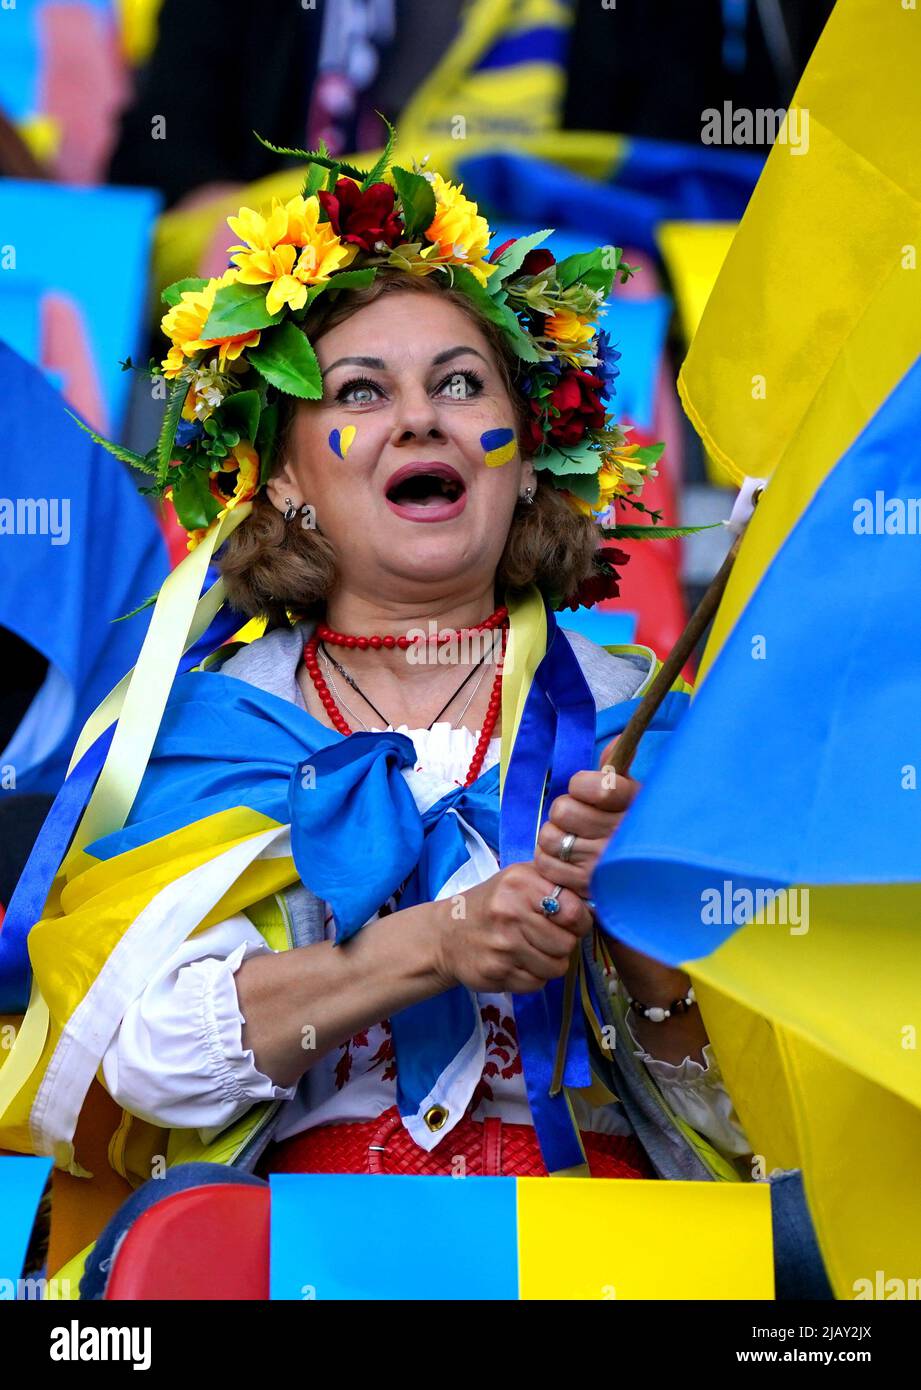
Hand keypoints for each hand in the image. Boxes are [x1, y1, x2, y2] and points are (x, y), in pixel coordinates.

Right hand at [433, 862, 593, 994]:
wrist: (446, 933)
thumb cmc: (493, 903)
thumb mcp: (519, 879)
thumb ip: (554, 883)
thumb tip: (596, 901)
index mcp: (520, 883)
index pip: (574, 911)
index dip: (578, 920)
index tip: (569, 921)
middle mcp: (510, 912)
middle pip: (567, 943)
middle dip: (562, 944)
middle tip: (545, 937)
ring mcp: (502, 946)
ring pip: (555, 967)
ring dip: (549, 963)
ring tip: (531, 950)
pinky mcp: (495, 973)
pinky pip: (536, 984)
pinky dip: (532, 977)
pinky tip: (517, 963)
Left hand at [534, 737, 640, 898]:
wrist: (653, 876)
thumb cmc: (634, 827)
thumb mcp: (632, 796)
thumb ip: (618, 767)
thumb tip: (616, 740)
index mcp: (634, 806)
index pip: (592, 786)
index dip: (581, 785)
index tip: (589, 791)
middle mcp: (619, 836)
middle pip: (562, 809)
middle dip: (565, 811)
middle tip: (579, 820)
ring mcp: (601, 864)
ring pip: (548, 836)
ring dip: (554, 836)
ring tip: (572, 840)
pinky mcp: (583, 886)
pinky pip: (544, 861)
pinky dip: (549, 859)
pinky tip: (566, 859)